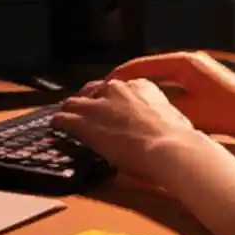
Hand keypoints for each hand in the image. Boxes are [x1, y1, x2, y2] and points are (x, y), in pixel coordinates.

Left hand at [51, 78, 207, 184]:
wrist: (169, 148)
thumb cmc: (178, 140)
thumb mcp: (171, 119)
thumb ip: (159, 117)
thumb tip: (160, 126)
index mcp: (141, 86)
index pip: (118, 88)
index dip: (111, 100)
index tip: (110, 110)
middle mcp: (118, 88)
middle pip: (93, 90)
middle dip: (88, 101)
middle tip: (85, 113)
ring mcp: (98, 104)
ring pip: (74, 102)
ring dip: (69, 111)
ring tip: (65, 120)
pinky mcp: (83, 121)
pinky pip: (62, 118)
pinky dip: (58, 124)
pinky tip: (56, 129)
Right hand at [104, 52, 234, 136]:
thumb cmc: (231, 112)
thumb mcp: (189, 113)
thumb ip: (161, 107)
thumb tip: (136, 107)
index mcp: (183, 63)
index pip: (142, 64)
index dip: (120, 75)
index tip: (102, 85)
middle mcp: (190, 60)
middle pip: (151, 66)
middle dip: (129, 79)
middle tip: (108, 93)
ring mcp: (198, 68)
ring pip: (162, 74)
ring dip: (144, 84)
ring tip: (125, 99)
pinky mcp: (205, 78)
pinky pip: (175, 80)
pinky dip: (160, 89)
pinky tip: (152, 104)